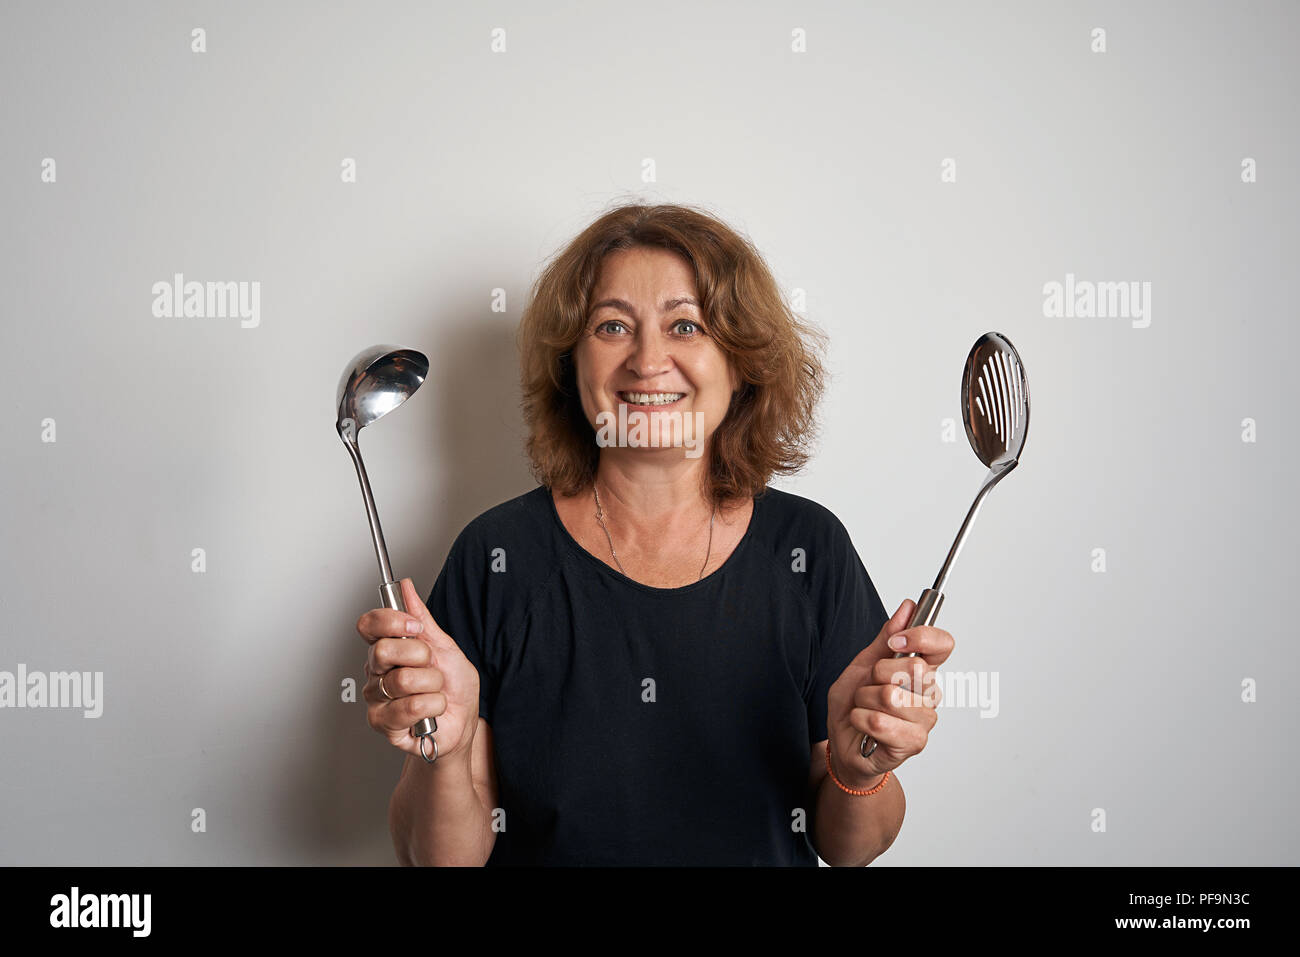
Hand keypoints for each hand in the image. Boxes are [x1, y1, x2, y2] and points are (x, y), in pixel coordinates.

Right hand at [355, 578, 479, 763]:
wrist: (463, 722)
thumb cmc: (453, 687)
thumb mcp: (445, 646)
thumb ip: (422, 618)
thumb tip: (405, 586)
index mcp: (388, 648)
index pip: (369, 625)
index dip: (391, 621)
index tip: (414, 626)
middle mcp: (376, 672)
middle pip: (383, 650)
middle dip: (420, 656)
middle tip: (430, 666)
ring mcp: (376, 698)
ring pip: (402, 680)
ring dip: (433, 686)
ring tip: (435, 692)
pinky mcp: (382, 723)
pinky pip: (409, 707)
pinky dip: (433, 706)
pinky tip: (432, 711)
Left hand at [826, 599, 955, 785]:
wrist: (843, 743)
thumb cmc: (855, 705)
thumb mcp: (862, 665)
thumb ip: (884, 638)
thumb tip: (908, 608)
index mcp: (921, 670)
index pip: (943, 644)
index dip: (921, 637)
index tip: (896, 642)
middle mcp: (929, 693)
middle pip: (914, 668)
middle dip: (877, 674)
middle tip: (869, 687)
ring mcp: (925, 719)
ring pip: (891, 696)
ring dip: (864, 700)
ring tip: (864, 708)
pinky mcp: (915, 742)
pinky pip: (880, 721)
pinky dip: (860, 719)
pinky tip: (863, 724)